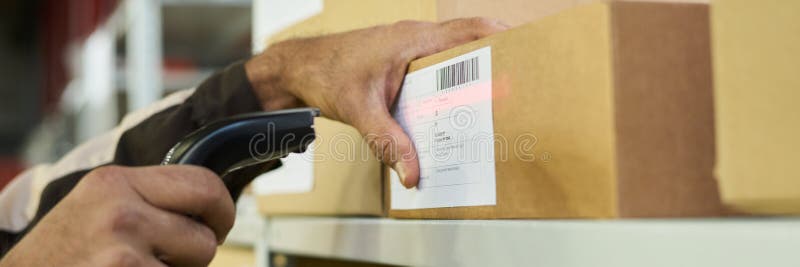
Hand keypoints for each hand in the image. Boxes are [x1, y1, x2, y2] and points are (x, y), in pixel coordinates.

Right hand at [0, 166, 233, 266]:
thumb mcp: (98, 204)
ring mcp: (121, 255)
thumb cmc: (64, 250)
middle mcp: (119, 213)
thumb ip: (148, 196)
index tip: (218, 223)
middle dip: (199, 250)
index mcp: (116, 182)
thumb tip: (211, 201)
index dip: (222, 210)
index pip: (204, 184)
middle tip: (176, 256)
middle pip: (206, 236)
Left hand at [246, 18, 508, 187]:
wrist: (299, 68)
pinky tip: (451, 108)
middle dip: (492, 60)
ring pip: (452, 55)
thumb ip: (388, 141)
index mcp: (412, 39)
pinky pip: (435, 66)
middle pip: (467, 42)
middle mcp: (415, 38)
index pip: (468, 29)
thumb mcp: (360, 111)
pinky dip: (449, 81)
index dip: (499, 36)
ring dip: (471, 72)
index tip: (524, 50)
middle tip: (514, 85)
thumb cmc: (326, 74)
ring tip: (493, 99)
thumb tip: (412, 172)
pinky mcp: (401, 59)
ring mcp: (408, 46)